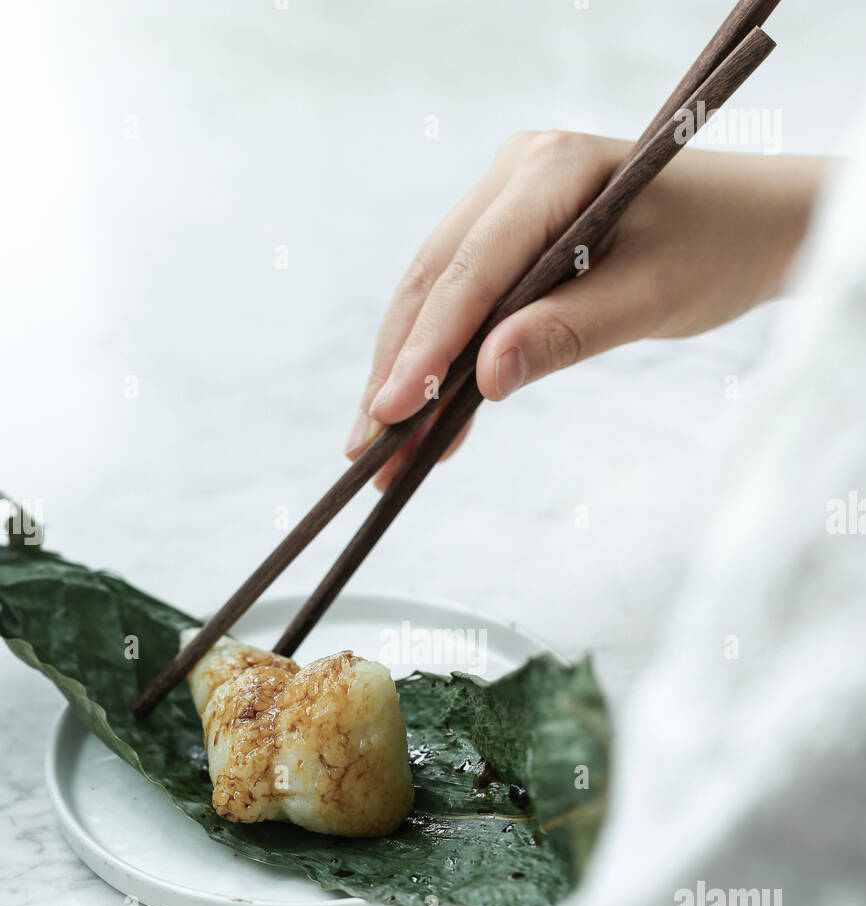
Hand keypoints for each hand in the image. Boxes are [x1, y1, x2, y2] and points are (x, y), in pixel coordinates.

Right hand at [344, 132, 829, 488]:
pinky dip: (441, 358)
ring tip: (381, 448)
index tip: (390, 413)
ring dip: (407, 370)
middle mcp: (517, 173)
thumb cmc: (719, 249)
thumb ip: (567, 333)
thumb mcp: (651, 298)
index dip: (426, 348)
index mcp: (552, 170)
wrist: (760, 223)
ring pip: (435, 292)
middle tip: (368, 449)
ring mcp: (508, 198)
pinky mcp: (511, 231)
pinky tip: (423, 414)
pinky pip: (462, 297)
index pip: (471, 269)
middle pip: (434, 280)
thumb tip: (486, 379)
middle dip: (398, 369)